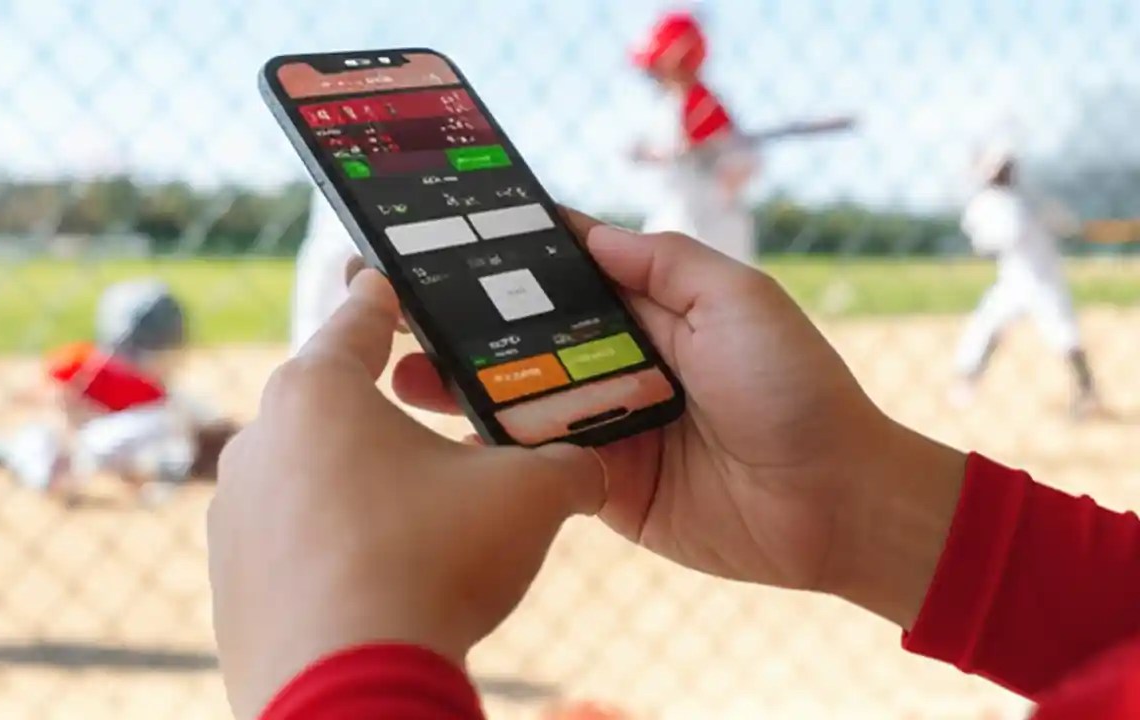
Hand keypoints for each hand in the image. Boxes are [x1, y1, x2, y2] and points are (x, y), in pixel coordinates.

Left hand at [207, 269, 605, 718]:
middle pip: (330, 401)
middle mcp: (261, 439)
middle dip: (381, 412)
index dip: (386, 296)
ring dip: (355, 485)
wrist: (348, 691)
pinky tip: (374, 580)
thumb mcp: (527, 498)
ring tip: (412, 524)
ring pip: (307, 473)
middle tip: (430, 436)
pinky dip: (329, 546)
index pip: (358, 317)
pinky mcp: (228, 578)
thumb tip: (594, 468)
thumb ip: (566, 466)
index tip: (389, 282)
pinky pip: (287, 540)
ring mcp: (234, 511)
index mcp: (320, 392)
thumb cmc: (431, 566)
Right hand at [394, 211, 965, 627]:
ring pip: (521, 400)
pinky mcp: (604, 485)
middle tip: (396, 305)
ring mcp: (608, 426)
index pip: (567, 277)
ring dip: (462, 384)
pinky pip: (539, 462)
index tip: (445, 241)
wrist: (833, 504)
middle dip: (467, 323)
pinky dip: (496, 449)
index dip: (511, 260)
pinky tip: (443, 433)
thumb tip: (587, 230)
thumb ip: (664, 263)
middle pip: (528, 340)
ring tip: (398, 365)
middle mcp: (621, 366)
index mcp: (652, 313)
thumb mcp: (738, 300)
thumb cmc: (797, 389)